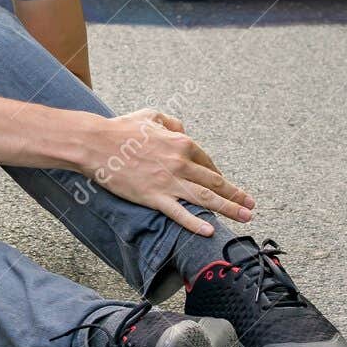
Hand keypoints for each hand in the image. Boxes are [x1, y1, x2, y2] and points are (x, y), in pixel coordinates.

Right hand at [86, 109, 254, 235]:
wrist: (95, 144)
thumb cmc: (120, 129)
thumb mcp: (151, 115)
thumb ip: (172, 122)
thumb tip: (184, 130)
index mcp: (181, 143)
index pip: (207, 163)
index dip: (218, 175)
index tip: (224, 185)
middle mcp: (181, 163)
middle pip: (215, 182)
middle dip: (236, 194)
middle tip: (251, 204)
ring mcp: (169, 182)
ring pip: (206, 198)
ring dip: (230, 208)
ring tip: (246, 217)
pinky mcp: (155, 197)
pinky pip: (180, 213)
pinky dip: (196, 223)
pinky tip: (210, 231)